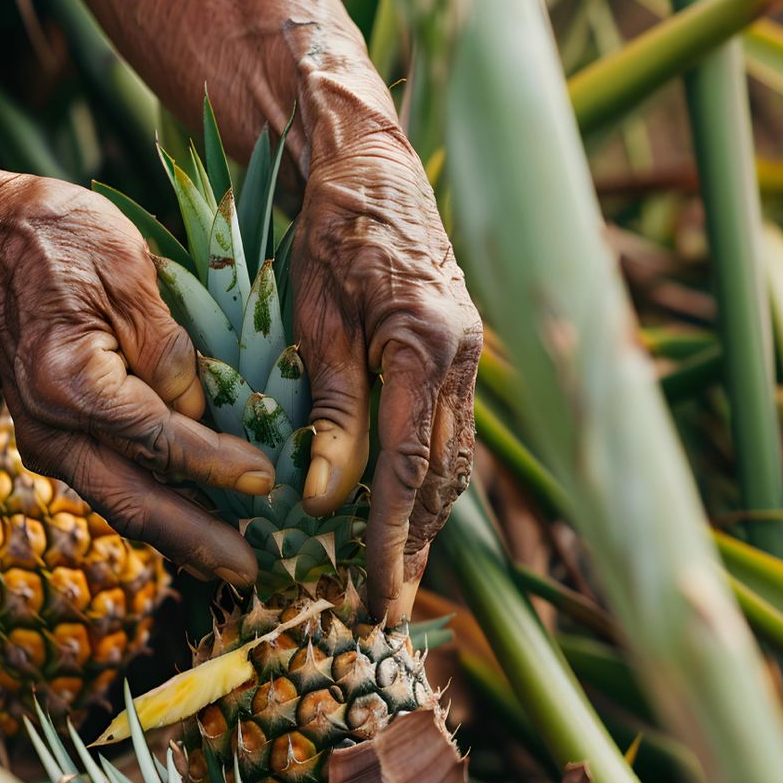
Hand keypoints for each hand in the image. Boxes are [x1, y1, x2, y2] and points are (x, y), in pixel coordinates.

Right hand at [0, 174, 275, 584]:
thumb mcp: (130, 272)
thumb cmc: (62, 241)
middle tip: (253, 574)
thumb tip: (205, 414)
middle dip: (198, 543)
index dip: (218, 466)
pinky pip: (113, 485)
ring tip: (235, 564)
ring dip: (181, 538)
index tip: (269, 482)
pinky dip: (158, 509)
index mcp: (69, 384)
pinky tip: (198, 524)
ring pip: (122, 505)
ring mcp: (47, 442)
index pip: (159, 442)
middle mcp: (50, 429)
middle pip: (134, 504)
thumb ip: (171, 350)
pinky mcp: (56, 442)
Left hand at [292, 134, 482, 621]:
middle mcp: (460, 358)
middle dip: (411, 549)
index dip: (386, 537)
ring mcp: (466, 357)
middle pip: (440, 477)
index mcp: (425, 345)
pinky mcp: (456, 356)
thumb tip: (324, 495)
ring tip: (394, 580)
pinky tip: (404, 515)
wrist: (370, 170)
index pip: (406, 465)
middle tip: (385, 612)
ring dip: (423, 524)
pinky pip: (447, 434)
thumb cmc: (330, 233)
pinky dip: (426, 482)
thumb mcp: (316, 318)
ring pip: (451, 461)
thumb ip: (330, 408)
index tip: (370, 593)